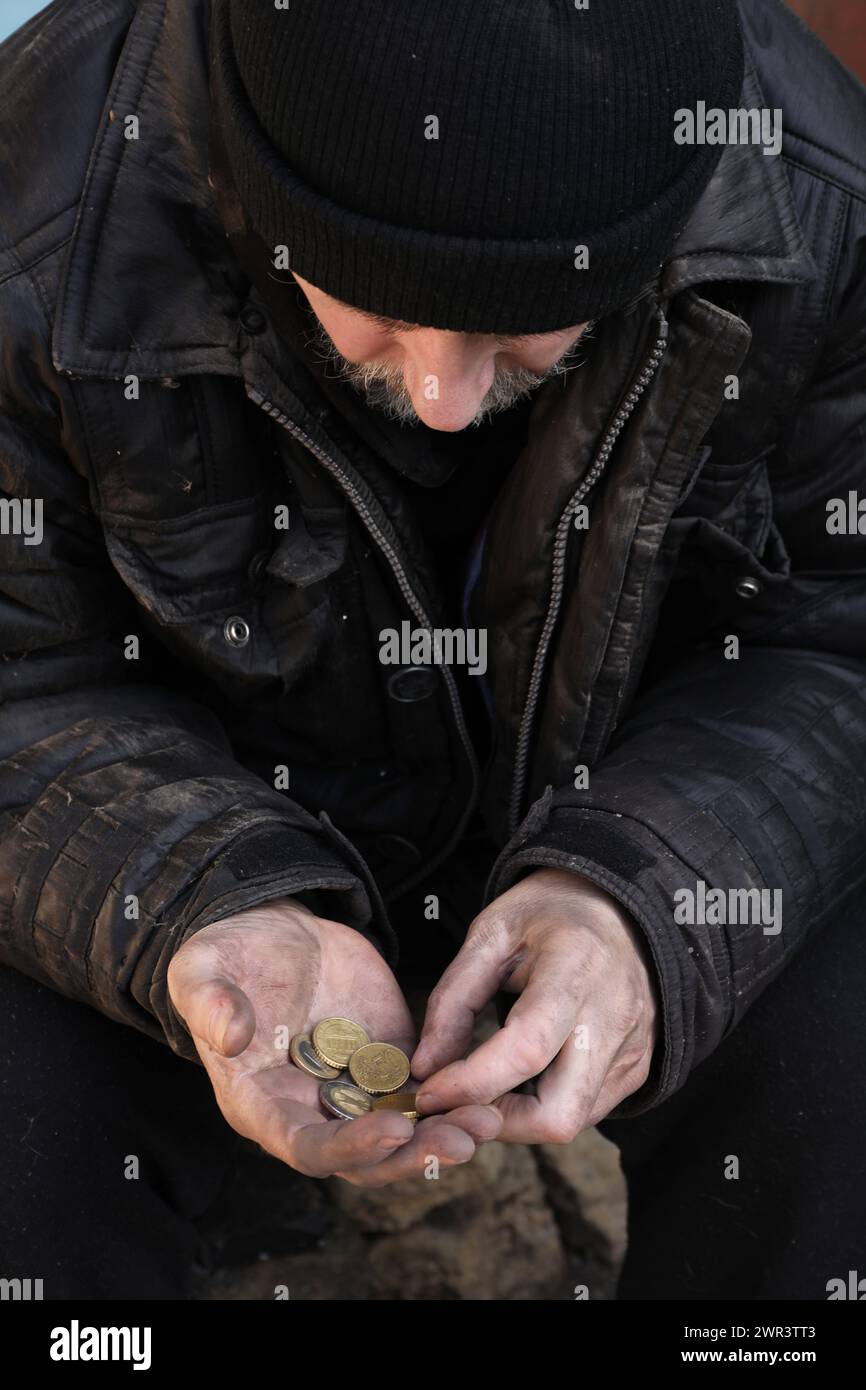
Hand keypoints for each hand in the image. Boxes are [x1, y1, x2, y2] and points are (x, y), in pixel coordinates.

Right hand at [167, 899, 501, 1184]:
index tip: (396, 1125)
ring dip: (444, 1133)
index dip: (351, 1147)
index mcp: (261, 1105)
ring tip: (489, 1120)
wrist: (271, 930)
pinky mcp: (385, 1061)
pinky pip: (423, 1091)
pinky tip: (493, 1086)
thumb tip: (229, 1035)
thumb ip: (211, 1003)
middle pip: (365, 1158)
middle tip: (463, 1138)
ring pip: (402, 1132)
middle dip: (414, 1154)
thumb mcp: (203, 969)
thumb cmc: (226, 955)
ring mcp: (351, 1089)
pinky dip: (455, 1095)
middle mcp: (309, 1111)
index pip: (307, 1149)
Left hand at [411, 869, 657, 1142]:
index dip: (471, 1083)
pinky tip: (522, 1077)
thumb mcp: (490, 934)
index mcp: (575, 968)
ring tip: (485, 1085)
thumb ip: (454, 1000)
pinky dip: (545, 1106)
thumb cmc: (549, 914)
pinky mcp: (638, 1068)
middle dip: (497, 1121)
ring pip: (572, 1121)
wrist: (618, 909)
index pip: (527, 1049)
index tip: (427, 1091)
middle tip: (457, 1101)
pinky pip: (587, 1111)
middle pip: (558, 1114)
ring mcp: (632, 1049)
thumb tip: (426, 1067)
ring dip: (518, 1118)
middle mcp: (614, 1017)